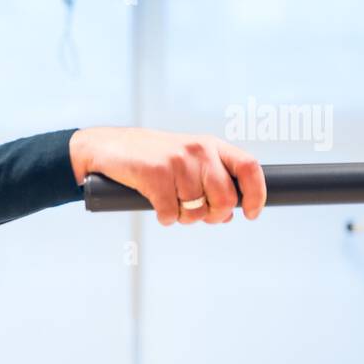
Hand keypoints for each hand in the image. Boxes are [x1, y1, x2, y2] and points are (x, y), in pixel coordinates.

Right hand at [68, 127, 266, 225]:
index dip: (256, 194)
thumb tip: (228, 215)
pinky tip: (156, 206)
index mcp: (210, 145)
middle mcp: (198, 151)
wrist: (107, 147)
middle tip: (200, 216)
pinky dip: (164, 218)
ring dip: (183, 217)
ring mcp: (177, 162)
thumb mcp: (185, 159)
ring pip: (196, 211)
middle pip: (225, 198)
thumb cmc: (149, 156)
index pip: (249, 167)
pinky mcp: (156, 174)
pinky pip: (170, 214)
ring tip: (171, 205)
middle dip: (214, 216)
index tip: (252, 214)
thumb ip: (209, 180)